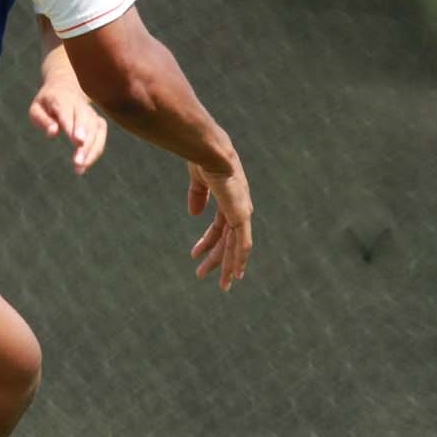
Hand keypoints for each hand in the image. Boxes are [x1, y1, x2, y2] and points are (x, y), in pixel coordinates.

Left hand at [29, 83, 107, 174]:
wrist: (64, 87)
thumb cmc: (46, 103)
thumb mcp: (36, 109)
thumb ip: (43, 121)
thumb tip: (52, 133)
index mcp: (62, 99)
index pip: (69, 113)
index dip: (74, 127)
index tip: (77, 141)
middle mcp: (80, 105)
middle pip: (86, 122)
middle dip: (85, 142)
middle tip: (78, 162)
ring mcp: (91, 112)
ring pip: (96, 130)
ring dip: (91, 150)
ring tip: (80, 168)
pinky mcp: (97, 121)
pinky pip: (101, 136)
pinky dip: (96, 150)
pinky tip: (86, 165)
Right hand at [186, 160, 252, 290]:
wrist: (210, 151)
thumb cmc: (203, 158)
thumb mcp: (199, 181)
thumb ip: (198, 196)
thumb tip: (194, 214)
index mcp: (229, 200)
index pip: (220, 228)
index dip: (208, 243)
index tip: (195, 255)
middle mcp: (238, 208)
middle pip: (228, 241)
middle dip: (218, 260)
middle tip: (207, 276)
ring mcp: (241, 212)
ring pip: (235, 247)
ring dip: (228, 266)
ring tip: (223, 285)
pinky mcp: (241, 215)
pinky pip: (242, 243)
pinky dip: (240, 258)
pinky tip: (236, 273)